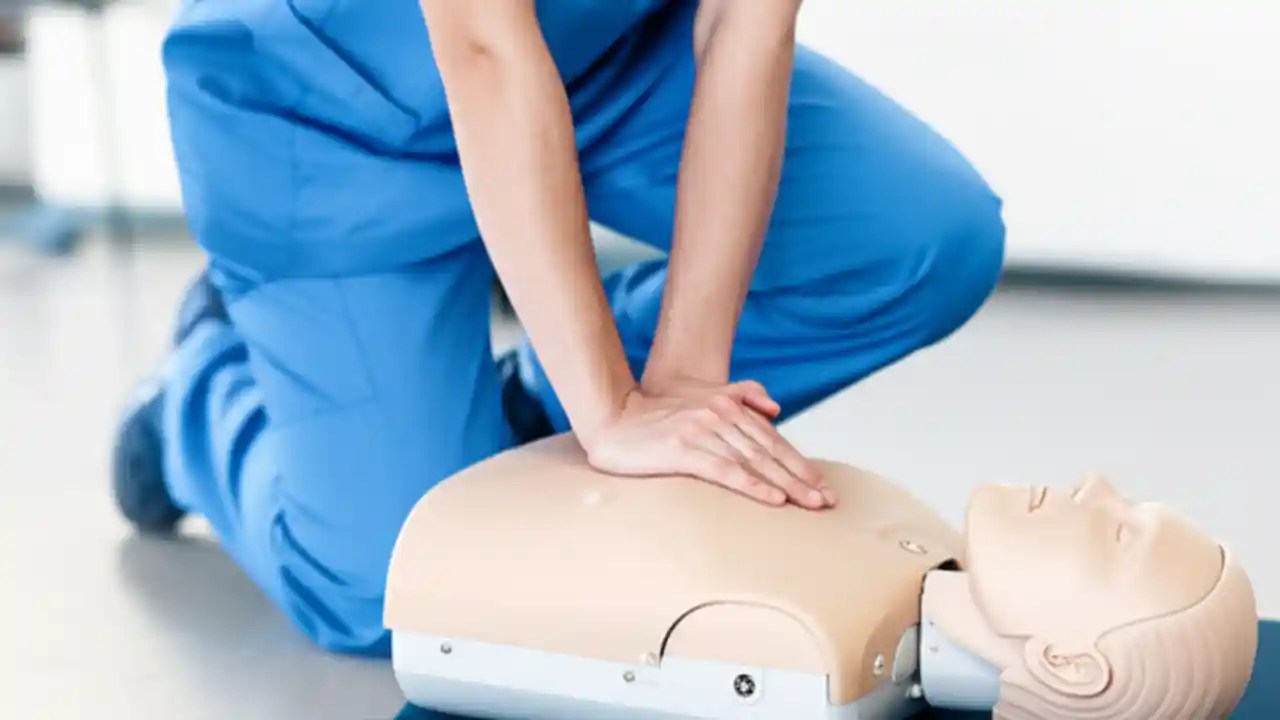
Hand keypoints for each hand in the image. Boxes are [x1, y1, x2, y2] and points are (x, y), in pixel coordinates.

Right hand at [580, 382, 833, 508]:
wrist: (612, 419)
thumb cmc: (655, 416)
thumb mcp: (699, 398)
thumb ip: (740, 395)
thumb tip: (775, 408)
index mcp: (726, 404)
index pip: (771, 438)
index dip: (799, 462)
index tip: (821, 484)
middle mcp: (719, 415)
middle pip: (770, 450)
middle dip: (802, 477)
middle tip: (827, 500)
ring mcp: (702, 431)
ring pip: (754, 462)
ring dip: (787, 485)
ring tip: (810, 503)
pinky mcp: (684, 450)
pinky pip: (726, 471)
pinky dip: (754, 486)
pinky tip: (774, 499)